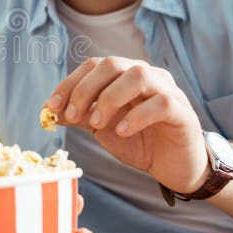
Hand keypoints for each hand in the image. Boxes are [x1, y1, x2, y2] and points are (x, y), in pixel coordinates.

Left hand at [47, 57, 207, 193]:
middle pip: (112, 65)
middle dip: (86, 89)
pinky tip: (122, 131)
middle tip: (72, 117)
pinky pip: (160, 103)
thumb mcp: (102, 128)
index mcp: (125, 75)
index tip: (51, 107)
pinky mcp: (182, 112)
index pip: (93, 66)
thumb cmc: (139, 142)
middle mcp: (147, 75)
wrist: (174, 167)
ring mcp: (167, 90)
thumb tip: (50, 111)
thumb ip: (80, 116)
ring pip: (138, 76)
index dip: (70, 84)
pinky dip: (137, 116)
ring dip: (110, 98)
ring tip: (97, 124)